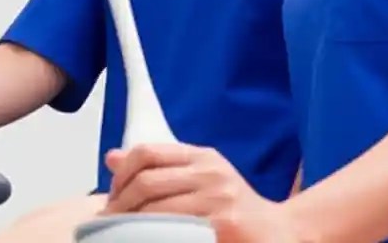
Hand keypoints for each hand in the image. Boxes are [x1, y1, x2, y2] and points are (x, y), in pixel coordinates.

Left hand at [103, 144, 304, 242]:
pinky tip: (142, 240)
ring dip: (128, 225)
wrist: (280, 232)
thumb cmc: (235, 207)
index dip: (121, 174)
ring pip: (155, 210)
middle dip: (119, 205)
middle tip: (107, 222)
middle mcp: (211, 174)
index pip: (147, 152)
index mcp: (203, 157)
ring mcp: (218, 201)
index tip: (111, 196)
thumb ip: (160, 167)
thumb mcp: (200, 176)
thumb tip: (112, 158)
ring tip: (118, 234)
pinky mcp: (223, 227)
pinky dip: (149, 236)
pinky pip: (173, 231)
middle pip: (146, 183)